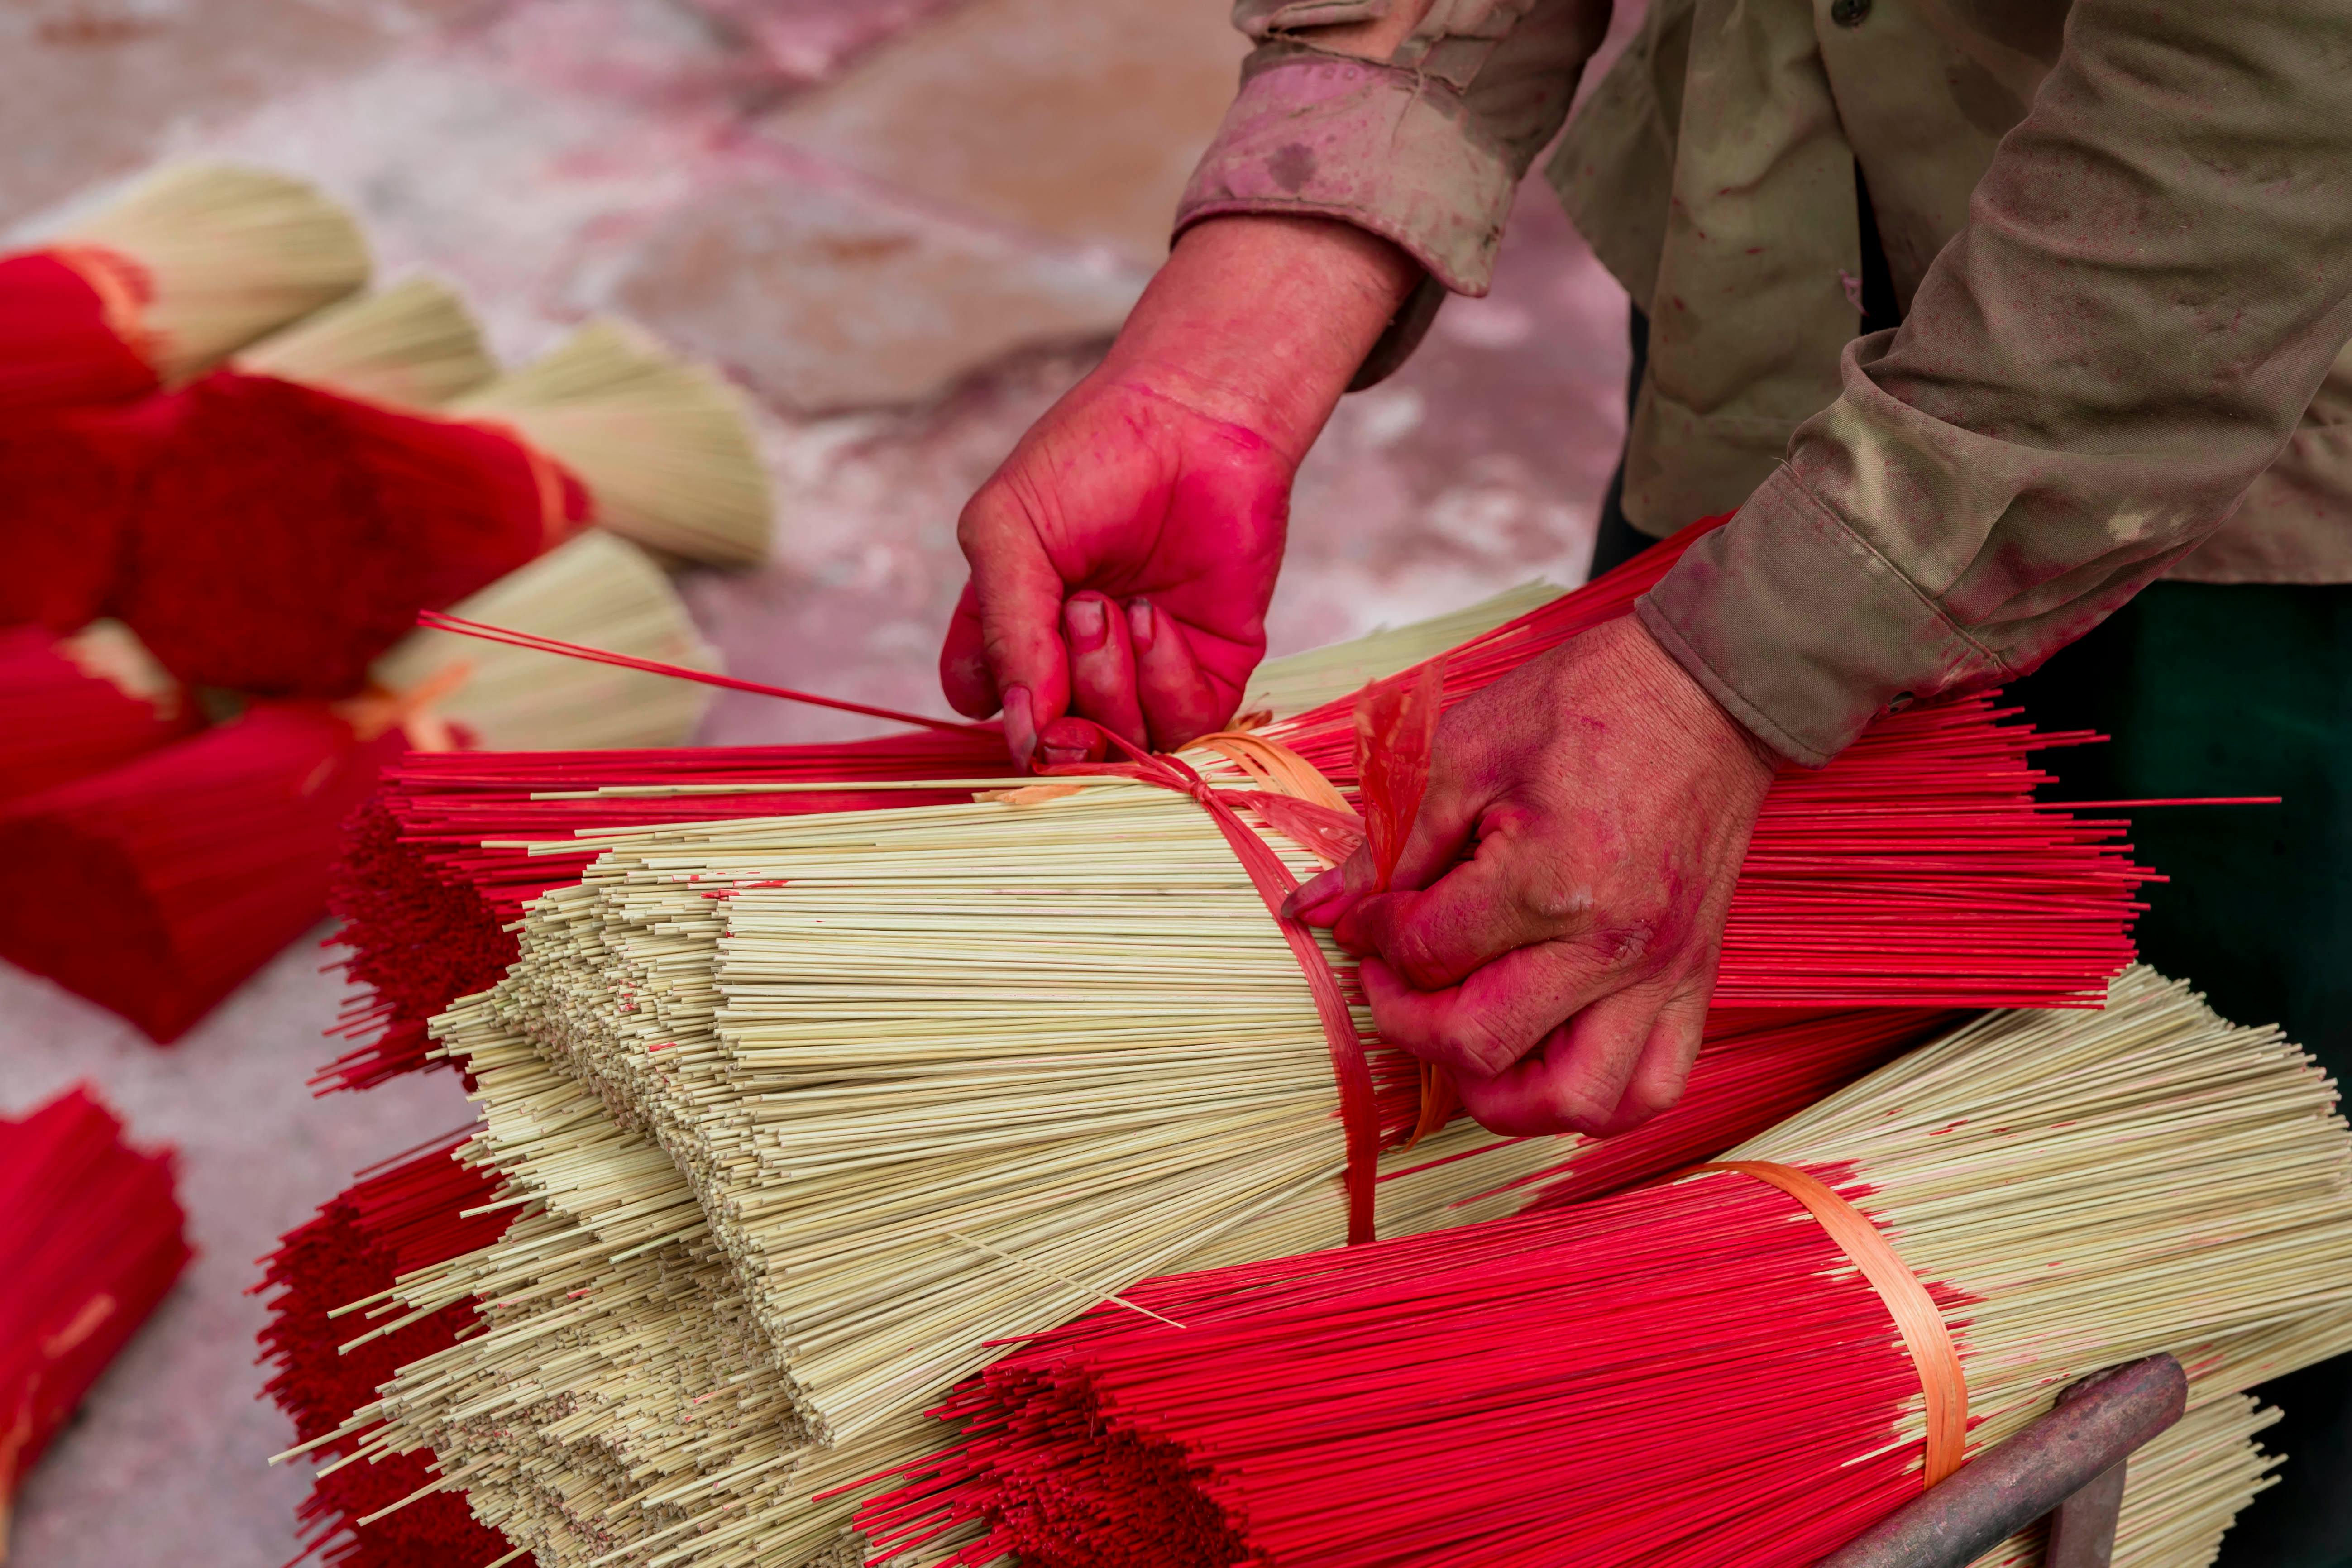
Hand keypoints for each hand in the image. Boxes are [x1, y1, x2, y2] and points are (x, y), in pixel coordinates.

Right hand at [940, 215, 1420, 767]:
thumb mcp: (1008, 532)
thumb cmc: (1088, 458)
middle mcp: (1077, 664)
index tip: (1013, 664)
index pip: (988, 706)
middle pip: (1055, 743)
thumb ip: (1004, 632)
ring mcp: (1145, 674)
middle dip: (1059, 699)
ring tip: (1115, 603)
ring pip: (1120, 744)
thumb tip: (1024, 733)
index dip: (999, 704)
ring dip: (1108, 682)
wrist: (1192, 418)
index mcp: (1015, 628)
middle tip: (1078, 614)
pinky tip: (1155, 617)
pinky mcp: (1209, 671)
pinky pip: (1182, 725)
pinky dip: (1163, 680)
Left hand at [1289, 617, 1782, 1136]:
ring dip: (1500, 1091)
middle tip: (1393, 977)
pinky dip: (1591, 1099)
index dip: (1374, 936)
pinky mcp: (1696, 982)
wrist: (1706, 691)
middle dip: (1409, 1022)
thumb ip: (1389, 842)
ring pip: (1574, 1102)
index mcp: (1550, 880)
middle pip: (1481, 1045)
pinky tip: (1543, 1054)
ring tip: (1463, 1037)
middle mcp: (1612, 948)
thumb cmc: (1589, 706)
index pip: (1427, 953)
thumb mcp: (1465, 750)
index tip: (1369, 913)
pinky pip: (1649, 1089)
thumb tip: (1320, 909)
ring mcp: (1663, 975)